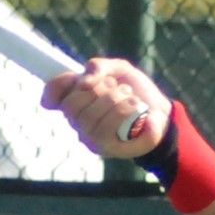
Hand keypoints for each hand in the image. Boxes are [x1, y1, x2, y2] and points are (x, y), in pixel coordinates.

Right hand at [39, 58, 169, 157]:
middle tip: (117, 88)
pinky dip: (124, 113)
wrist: (161, 113)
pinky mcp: (105, 148)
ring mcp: (89, 138)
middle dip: (100, 90)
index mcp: (75, 101)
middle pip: (72, 105)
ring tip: (130, 98)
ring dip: (116, 100)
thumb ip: (99, 66)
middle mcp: (77, 122)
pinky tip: (135, 110)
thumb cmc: (136, 93)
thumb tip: (84, 80)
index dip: (61, 84)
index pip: (53, 93)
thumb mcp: (119, 70)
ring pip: (90, 117)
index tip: (82, 79)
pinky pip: (106, 130)